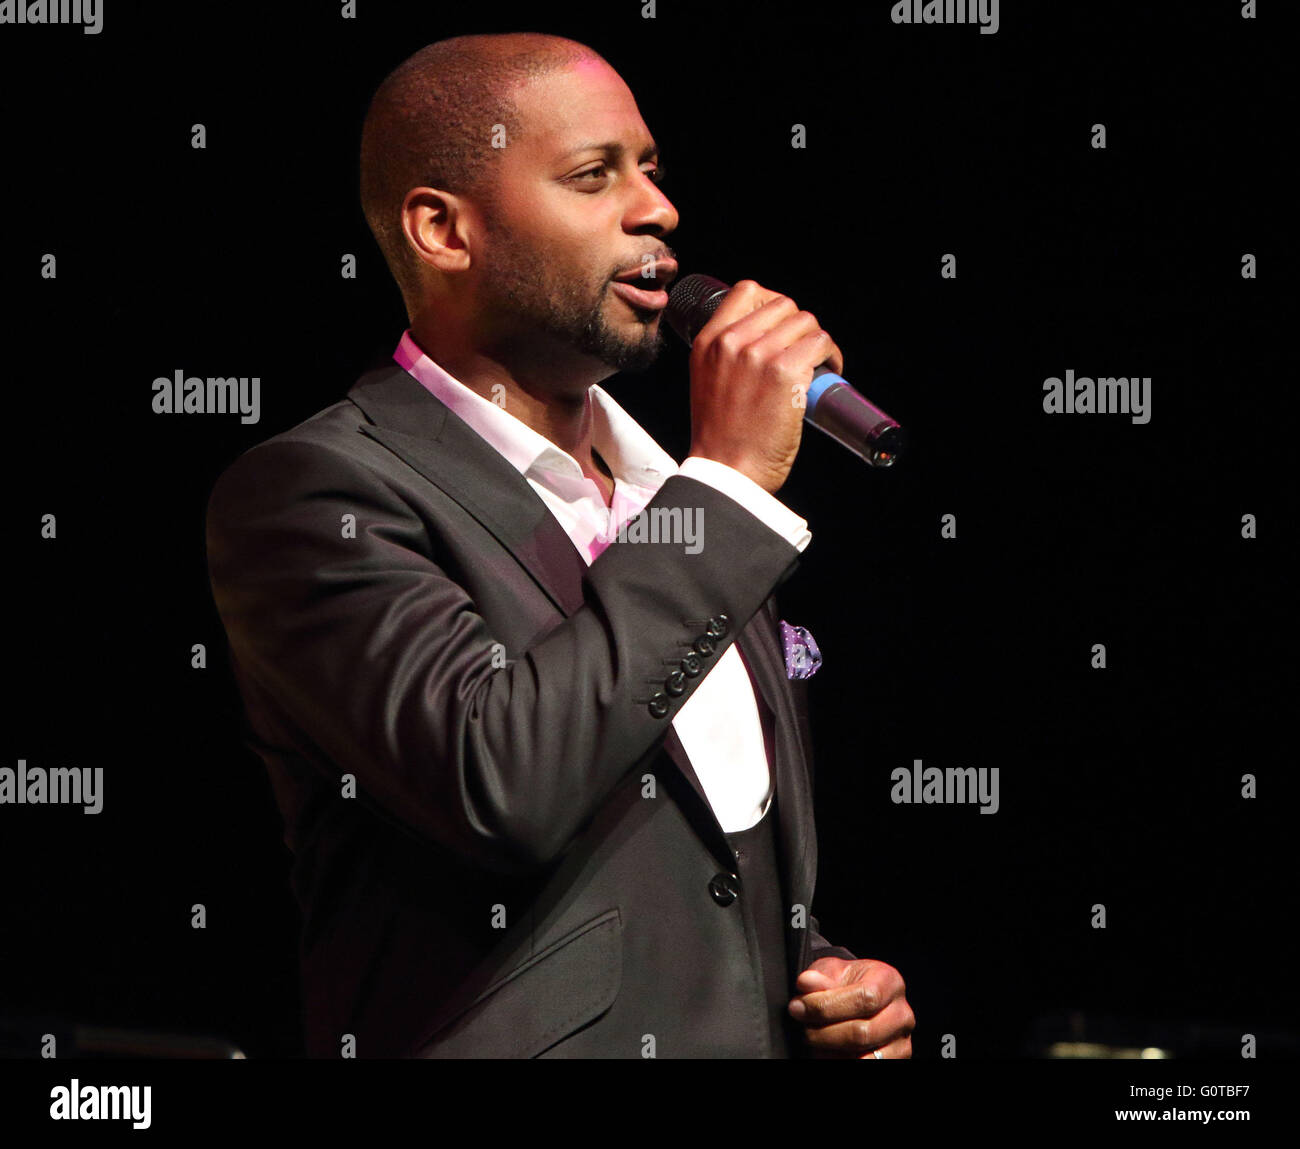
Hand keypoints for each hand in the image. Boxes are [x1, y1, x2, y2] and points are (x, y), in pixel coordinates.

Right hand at [687, 279, 843, 494]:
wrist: (727, 472)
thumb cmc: (721, 439)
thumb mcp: (707, 382)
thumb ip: (727, 357)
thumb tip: (767, 342)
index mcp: (708, 342)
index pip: (746, 291)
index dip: (773, 302)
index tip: (784, 325)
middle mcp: (731, 342)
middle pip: (783, 304)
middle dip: (800, 326)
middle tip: (805, 351)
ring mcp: (758, 355)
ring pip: (806, 322)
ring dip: (819, 341)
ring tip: (820, 363)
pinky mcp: (785, 372)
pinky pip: (821, 343)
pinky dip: (832, 355)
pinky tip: (830, 370)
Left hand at [788, 956, 914, 1058]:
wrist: (857, 999)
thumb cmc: (844, 983)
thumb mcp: (830, 971)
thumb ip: (819, 976)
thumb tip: (806, 983)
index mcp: (889, 981)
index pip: (865, 998)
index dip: (827, 1006)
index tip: (798, 1008)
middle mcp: (902, 1012)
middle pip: (863, 1032)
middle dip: (824, 1033)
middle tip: (803, 1029)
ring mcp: (902, 1041)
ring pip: (865, 1057)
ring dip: (831, 1052)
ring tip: (814, 1042)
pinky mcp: (897, 1060)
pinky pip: (867, 1067)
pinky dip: (841, 1061)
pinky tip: (826, 1053)